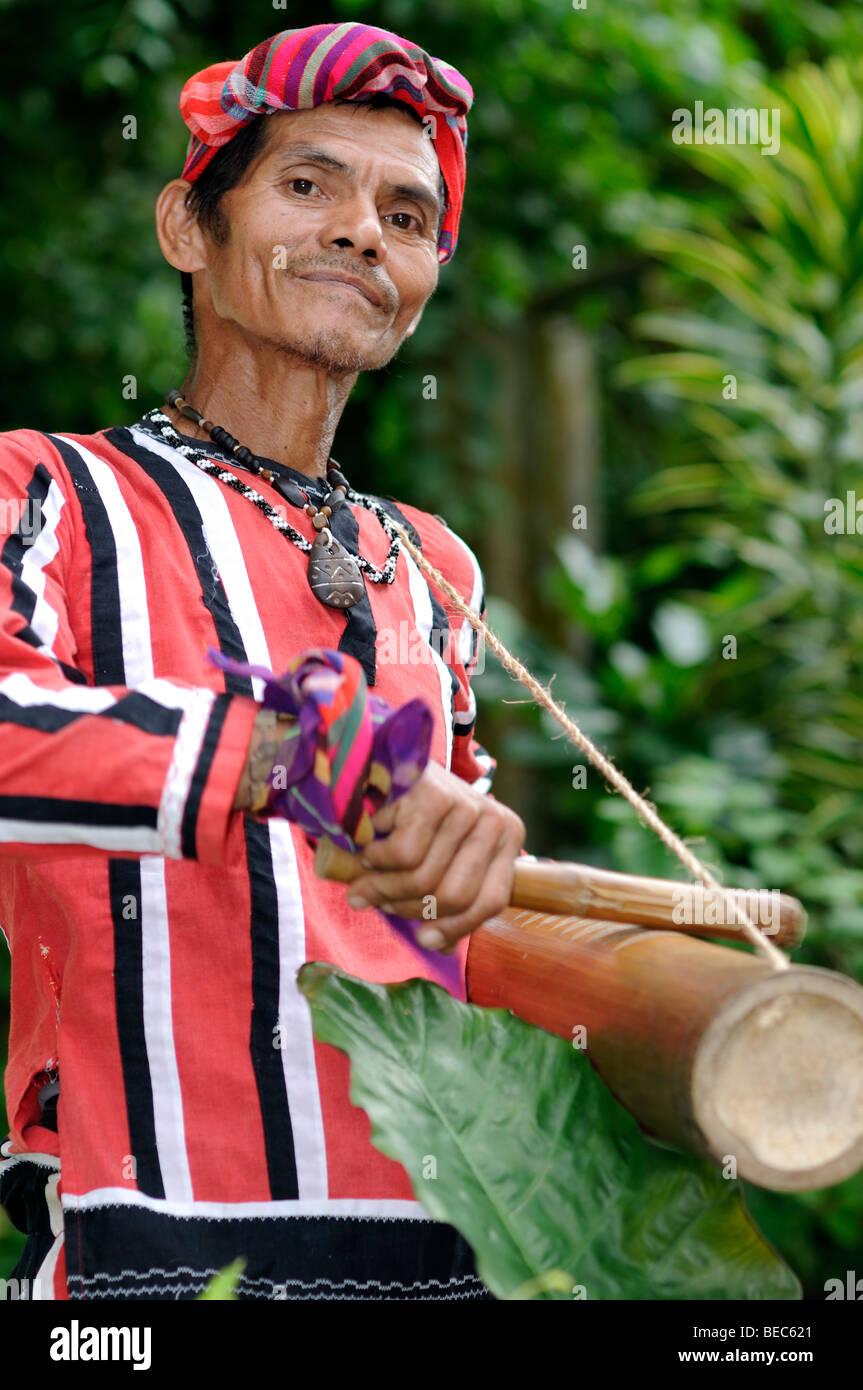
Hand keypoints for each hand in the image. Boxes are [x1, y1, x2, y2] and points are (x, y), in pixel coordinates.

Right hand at [344, 761, 524, 950]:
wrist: (385, 752)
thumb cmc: (415, 812)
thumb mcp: (443, 851)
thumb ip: (445, 892)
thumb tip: (438, 946)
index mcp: (508, 837)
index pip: (491, 902)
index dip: (456, 928)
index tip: (424, 939)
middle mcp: (495, 821)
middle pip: (453, 896)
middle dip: (407, 908)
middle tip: (376, 902)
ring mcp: (468, 805)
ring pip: (422, 878)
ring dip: (382, 886)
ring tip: (364, 878)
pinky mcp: (434, 795)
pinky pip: (401, 855)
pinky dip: (375, 859)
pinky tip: (367, 846)